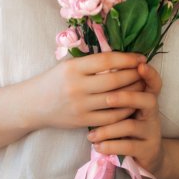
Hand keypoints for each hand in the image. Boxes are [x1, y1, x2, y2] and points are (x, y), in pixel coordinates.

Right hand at [29, 52, 145, 130]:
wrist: (33, 105)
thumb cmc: (53, 81)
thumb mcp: (68, 65)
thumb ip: (91, 63)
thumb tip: (121, 57)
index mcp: (73, 68)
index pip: (107, 60)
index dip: (127, 58)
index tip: (141, 57)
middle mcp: (77, 86)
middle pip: (114, 80)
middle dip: (134, 75)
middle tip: (146, 72)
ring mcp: (80, 106)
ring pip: (115, 100)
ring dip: (133, 93)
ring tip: (143, 87)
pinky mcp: (82, 121)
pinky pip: (110, 117)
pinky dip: (124, 111)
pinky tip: (132, 104)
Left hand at [87, 63, 164, 176]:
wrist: (145, 153)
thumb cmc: (128, 122)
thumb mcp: (127, 105)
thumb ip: (117, 88)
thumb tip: (99, 65)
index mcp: (147, 97)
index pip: (154, 82)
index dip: (150, 73)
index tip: (141, 65)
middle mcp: (152, 113)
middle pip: (146, 100)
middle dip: (125, 97)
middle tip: (106, 99)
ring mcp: (151, 131)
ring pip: (130, 125)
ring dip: (108, 129)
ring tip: (91, 134)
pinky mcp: (147, 149)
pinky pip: (128, 146)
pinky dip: (110, 146)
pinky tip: (97, 146)